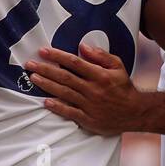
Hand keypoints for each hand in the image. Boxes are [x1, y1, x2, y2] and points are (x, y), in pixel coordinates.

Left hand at [24, 42, 139, 135]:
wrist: (135, 113)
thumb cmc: (123, 87)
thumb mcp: (118, 67)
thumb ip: (101, 56)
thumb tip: (83, 46)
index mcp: (100, 75)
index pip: (74, 62)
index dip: (57, 56)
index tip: (43, 51)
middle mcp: (93, 89)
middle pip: (65, 77)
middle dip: (46, 69)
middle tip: (29, 64)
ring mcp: (89, 105)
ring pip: (64, 93)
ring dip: (47, 85)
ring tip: (33, 78)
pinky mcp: (88, 119)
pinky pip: (70, 112)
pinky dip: (57, 107)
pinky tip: (46, 101)